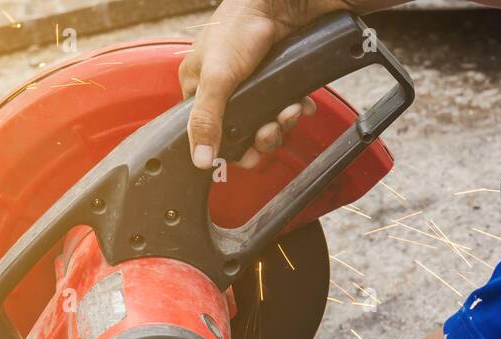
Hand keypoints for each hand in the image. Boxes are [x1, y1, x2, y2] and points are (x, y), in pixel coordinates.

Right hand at [178, 0, 349, 169]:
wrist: (280, 0)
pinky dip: (295, 108)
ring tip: (290, 112)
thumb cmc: (240, 26)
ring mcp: (252, 81)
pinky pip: (285, 103)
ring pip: (267, 119)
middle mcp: (225, 86)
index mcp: (199, 86)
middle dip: (262, 135)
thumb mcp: (217, 78)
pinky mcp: (276, 75)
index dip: (231, 147)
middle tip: (271, 131)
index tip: (249, 155)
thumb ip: (206, 120)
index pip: (209, 130)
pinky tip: (301, 103)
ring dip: (282, 122)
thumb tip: (200, 160)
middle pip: (242, 130)